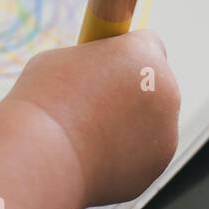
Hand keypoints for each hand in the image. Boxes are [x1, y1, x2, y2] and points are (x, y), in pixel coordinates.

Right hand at [4, 30, 179, 205]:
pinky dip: (121, 156)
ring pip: (148, 123)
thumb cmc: (42, 104)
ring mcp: (166, 132)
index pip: (149, 44)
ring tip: (83, 135)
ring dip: (125, 125)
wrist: (42, 157)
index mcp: (143, 55)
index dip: (125, 54)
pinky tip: (90, 158)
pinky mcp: (156, 165)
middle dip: (130, 91)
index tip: (107, 64)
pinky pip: (140, 154)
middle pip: (154, 84)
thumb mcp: (59, 64)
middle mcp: (165, 90)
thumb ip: (90, 65)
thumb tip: (92, 74)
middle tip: (92, 102)